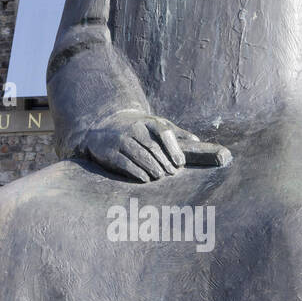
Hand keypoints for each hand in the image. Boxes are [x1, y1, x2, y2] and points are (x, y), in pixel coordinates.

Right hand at [85, 113, 231, 181]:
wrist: (105, 126)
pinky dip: (136, 172)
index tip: (180, 163)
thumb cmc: (137, 127)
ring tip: (160, 177)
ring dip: (151, 167)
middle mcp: (133, 128)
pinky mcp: (109, 151)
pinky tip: (145, 179)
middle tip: (172, 174)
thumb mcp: (155, 124)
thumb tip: (196, 141)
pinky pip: (124, 163)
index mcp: (148, 121)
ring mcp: (120, 139)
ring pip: (139, 155)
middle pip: (152, 146)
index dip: (173, 148)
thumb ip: (175, 133)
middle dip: (164, 161)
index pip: (163, 132)